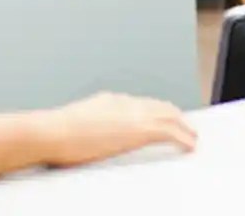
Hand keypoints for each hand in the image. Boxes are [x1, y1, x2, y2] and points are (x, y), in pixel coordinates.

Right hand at [36, 92, 196, 167]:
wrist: (52, 132)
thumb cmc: (54, 133)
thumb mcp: (74, 124)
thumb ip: (87, 126)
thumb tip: (85, 136)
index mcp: (110, 101)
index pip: (141, 104)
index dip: (155, 112)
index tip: (162, 118)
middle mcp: (125, 103)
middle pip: (158, 106)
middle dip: (173, 116)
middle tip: (184, 126)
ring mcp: (133, 114)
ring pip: (169, 115)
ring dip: (183, 126)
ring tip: (192, 136)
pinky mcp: (139, 130)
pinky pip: (170, 132)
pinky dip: (183, 138)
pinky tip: (190, 145)